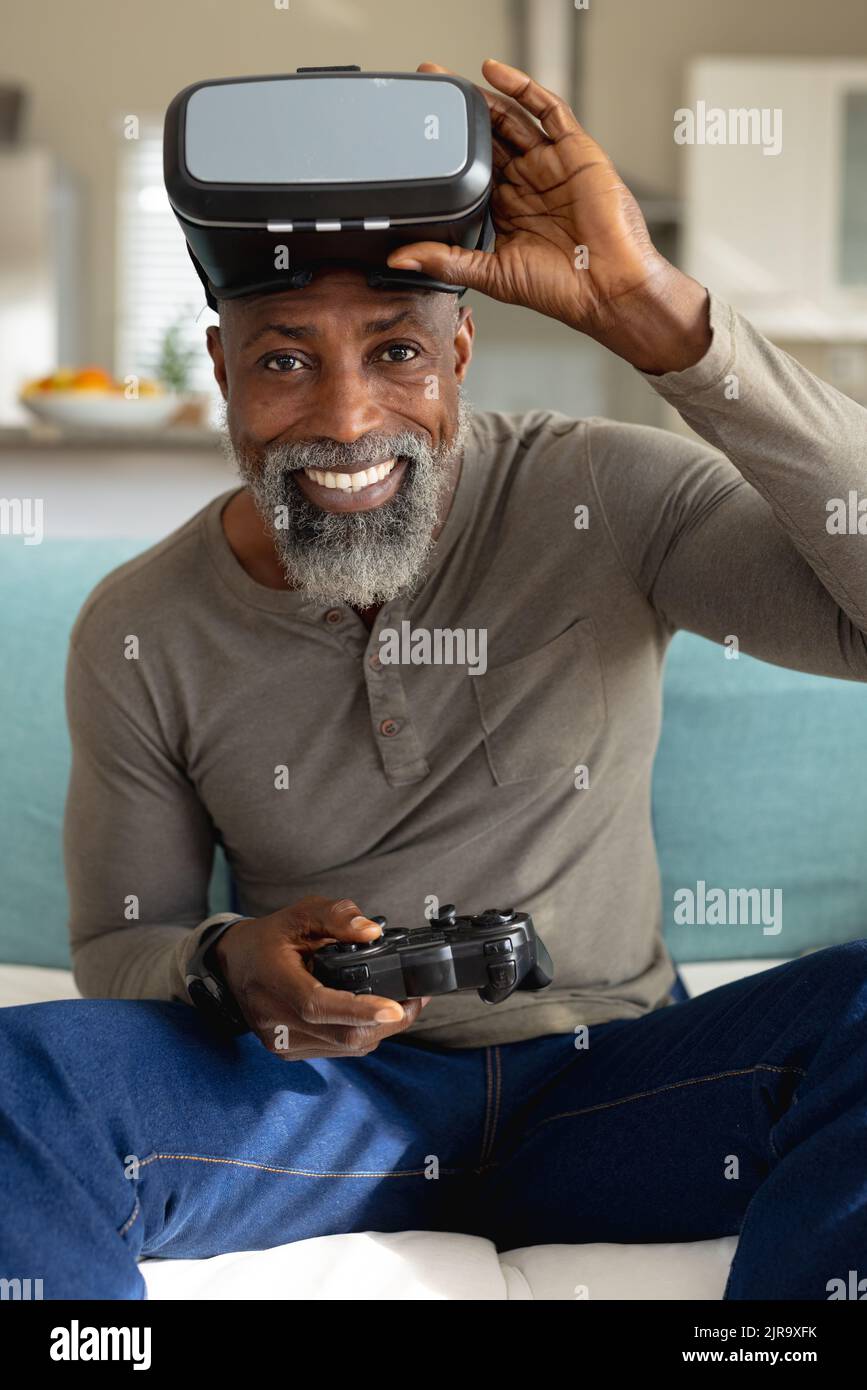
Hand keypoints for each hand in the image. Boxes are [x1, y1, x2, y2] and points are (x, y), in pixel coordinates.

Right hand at [214, 896, 429, 1058]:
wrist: (234, 965)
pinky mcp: (288, 1053)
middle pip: (340, 1034)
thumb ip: (336, 916)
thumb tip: (372, 932)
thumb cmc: (269, 938)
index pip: (317, 1005)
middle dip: (386, 1022)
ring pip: (344, 1047)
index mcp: (273, 981)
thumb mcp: (299, 914)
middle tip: (417, 1000)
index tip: (395, 1008)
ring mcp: (280, 1042)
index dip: (359, 1009)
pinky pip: (337, 1050)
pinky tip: (375, 1017)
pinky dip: (362, 1035)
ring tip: (404, 1005)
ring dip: (379, 1031)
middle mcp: (274, 1020)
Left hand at [387, 59, 710, 373]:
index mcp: (506, 212)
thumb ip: (445, 260)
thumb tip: (399, 259)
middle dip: (461, 117)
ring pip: (512, 120)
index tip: (417, 135)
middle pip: (489, 140)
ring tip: (453, 81)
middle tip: (429, 89)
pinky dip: (523, 88)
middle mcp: (527, 185)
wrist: (609, 287)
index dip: (447, 152)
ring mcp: (551, 165)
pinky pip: (548, 110)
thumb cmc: (561, 288)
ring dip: (484, 99)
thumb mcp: (490, 273)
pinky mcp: (575, 151)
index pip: (471, 172)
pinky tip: (494, 74)